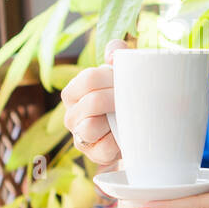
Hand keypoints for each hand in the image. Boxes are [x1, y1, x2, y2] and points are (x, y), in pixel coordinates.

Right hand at [61, 38, 129, 171]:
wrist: (137, 128)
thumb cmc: (124, 96)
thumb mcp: (121, 72)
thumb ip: (117, 53)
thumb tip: (114, 52)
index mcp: (73, 92)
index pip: (88, 78)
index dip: (111, 77)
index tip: (125, 80)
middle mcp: (71, 115)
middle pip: (92, 101)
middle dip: (117, 98)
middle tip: (133, 98)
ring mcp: (80, 137)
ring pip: (90, 127)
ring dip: (115, 120)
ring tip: (128, 115)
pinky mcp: (94, 155)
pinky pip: (105, 147)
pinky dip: (119, 140)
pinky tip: (126, 133)